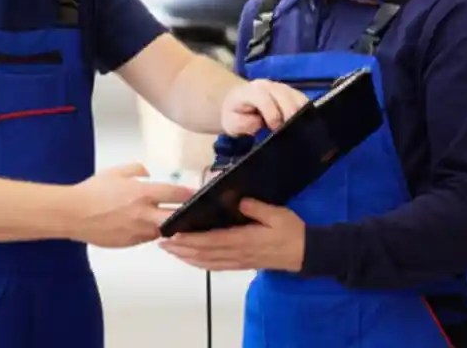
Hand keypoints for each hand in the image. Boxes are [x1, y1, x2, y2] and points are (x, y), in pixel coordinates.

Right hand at [68, 163, 193, 247]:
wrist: (72, 214)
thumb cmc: (92, 191)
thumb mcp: (116, 172)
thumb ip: (137, 169)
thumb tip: (149, 173)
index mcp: (143, 193)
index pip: (176, 194)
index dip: (190, 194)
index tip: (197, 194)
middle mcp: (144, 214)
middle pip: (176, 219)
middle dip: (185, 217)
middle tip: (190, 213)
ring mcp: (137, 231)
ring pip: (162, 231)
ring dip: (166, 226)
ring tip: (166, 219)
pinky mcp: (129, 243)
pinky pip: (145, 238)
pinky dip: (148, 232)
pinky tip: (143, 225)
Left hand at [160, 198, 304, 271]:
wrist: (305, 253)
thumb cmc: (292, 231)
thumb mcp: (277, 214)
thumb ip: (257, 208)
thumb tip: (238, 200)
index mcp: (244, 239)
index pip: (211, 240)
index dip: (190, 240)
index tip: (173, 235)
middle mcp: (237, 253)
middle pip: (203, 253)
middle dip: (181, 249)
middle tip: (161, 243)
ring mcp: (238, 261)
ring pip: (207, 262)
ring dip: (187, 257)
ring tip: (170, 251)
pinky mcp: (241, 264)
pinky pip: (216, 267)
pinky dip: (200, 264)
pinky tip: (192, 260)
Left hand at [220, 79, 307, 135]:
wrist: (237, 99)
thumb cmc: (235, 113)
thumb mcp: (231, 122)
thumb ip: (243, 124)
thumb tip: (260, 124)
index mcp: (253, 90)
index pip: (266, 100)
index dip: (272, 116)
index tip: (274, 130)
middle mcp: (270, 85)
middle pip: (287, 98)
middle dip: (289, 118)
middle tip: (287, 134)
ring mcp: (283, 87)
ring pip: (299, 99)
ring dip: (299, 115)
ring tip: (295, 130)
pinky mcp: (293, 92)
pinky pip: (304, 101)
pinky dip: (305, 113)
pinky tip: (301, 124)